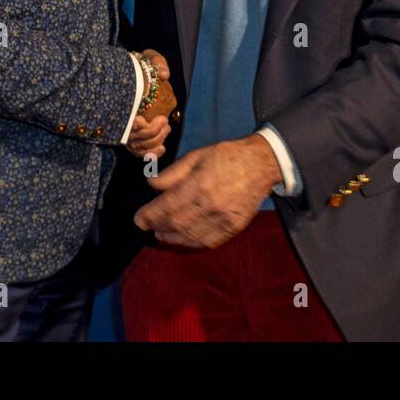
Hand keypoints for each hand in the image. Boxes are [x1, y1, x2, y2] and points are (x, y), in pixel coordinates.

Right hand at [125, 49, 175, 158]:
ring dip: (155, 141)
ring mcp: (123, 129)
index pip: (128, 125)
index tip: (153, 119)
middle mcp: (118, 119)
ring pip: (138, 147)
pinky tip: (162, 148)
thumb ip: (156, 62)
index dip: (141, 128)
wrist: (127, 73)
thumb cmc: (138, 66)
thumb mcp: (147, 58)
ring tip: (166, 128)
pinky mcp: (129, 136)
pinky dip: (150, 153)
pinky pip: (138, 152)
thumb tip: (164, 74)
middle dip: (153, 134)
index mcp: (120, 103)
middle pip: (135, 139)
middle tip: (164, 121)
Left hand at [133, 135, 280, 247]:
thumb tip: (151, 185)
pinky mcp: (233, 228)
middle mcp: (210, 206)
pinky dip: (191, 243)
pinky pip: (208, 241)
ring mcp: (223, 220)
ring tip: (160, 234)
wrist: (261, 164)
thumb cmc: (226, 156)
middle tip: (146, 226)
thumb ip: (172, 173)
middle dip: (157, 226)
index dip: (149, 215)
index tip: (138, 219)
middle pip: (176, 224)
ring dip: (172, 238)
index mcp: (199, 185)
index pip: (167, 207)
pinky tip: (182, 239)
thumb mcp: (196, 156)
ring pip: (190, 236)